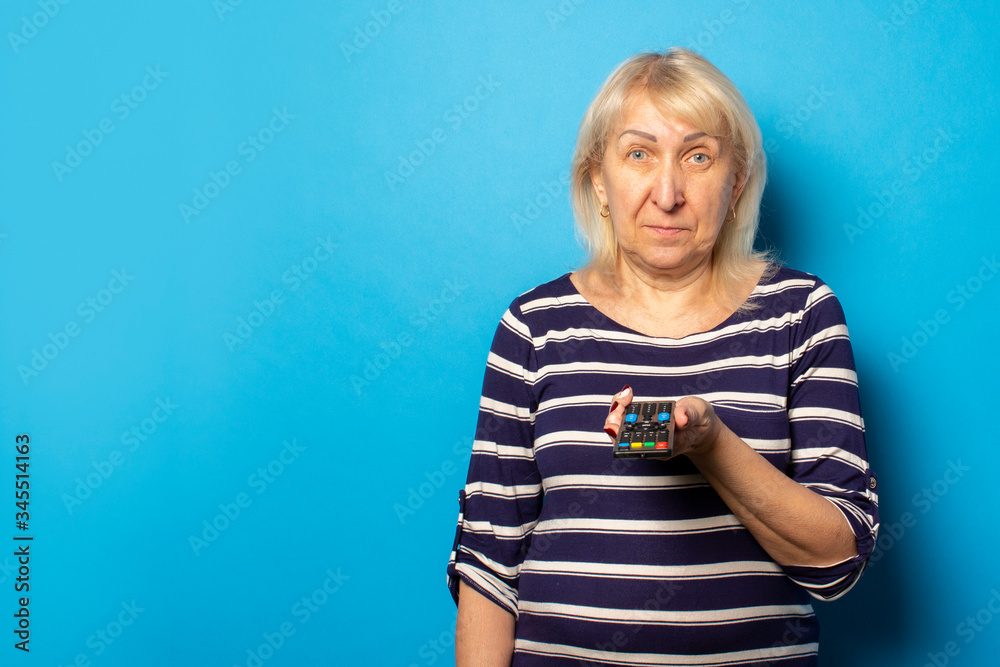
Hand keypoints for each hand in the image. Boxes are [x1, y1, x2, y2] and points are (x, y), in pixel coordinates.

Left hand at [603, 388, 724, 459]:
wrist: (701, 427)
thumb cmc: (699, 421)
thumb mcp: (700, 414)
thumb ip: (691, 415)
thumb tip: (681, 418)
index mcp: (665, 447)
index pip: (636, 445)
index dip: (622, 436)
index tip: (613, 425)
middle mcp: (652, 445)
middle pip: (623, 438)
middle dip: (615, 420)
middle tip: (620, 401)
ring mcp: (647, 438)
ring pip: (622, 428)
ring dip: (618, 412)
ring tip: (623, 396)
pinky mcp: (645, 428)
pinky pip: (628, 420)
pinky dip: (624, 407)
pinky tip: (626, 395)